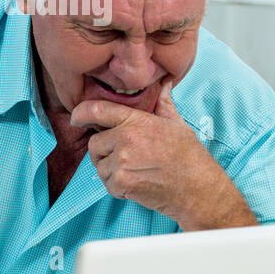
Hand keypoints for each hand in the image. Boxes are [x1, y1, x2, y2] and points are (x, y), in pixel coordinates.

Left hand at [70, 79, 254, 230]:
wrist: (198, 189)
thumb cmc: (189, 157)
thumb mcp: (177, 124)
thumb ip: (163, 104)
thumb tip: (164, 84)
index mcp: (136, 120)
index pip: (98, 110)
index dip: (81, 112)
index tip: (76, 117)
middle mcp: (126, 138)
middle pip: (94, 143)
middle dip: (104, 151)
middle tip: (126, 157)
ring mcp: (121, 161)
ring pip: (99, 165)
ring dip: (111, 171)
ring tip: (136, 171)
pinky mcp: (121, 182)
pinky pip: (107, 183)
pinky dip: (117, 187)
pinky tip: (137, 183)